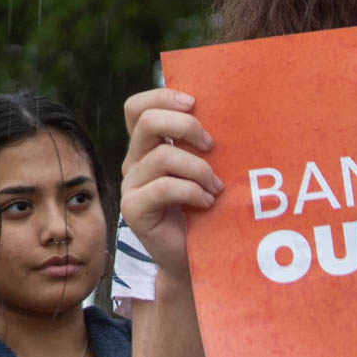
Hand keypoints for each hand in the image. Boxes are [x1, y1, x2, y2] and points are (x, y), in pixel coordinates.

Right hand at [120, 87, 222, 280]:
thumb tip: (226, 114)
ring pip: (163, 155)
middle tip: (211, 145)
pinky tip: (206, 203)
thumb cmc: (204, 213)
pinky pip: (163, 187)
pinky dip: (191, 191)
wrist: (192, 259)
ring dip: (199, 169)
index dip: (161, 97)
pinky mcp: (134, 208)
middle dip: (185, 126)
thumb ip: (201, 147)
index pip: (137, 108)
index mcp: (147, 147)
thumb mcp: (202, 172)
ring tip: (216, 188)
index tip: (194, 103)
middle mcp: (134, 162)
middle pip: (147, 121)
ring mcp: (131, 185)